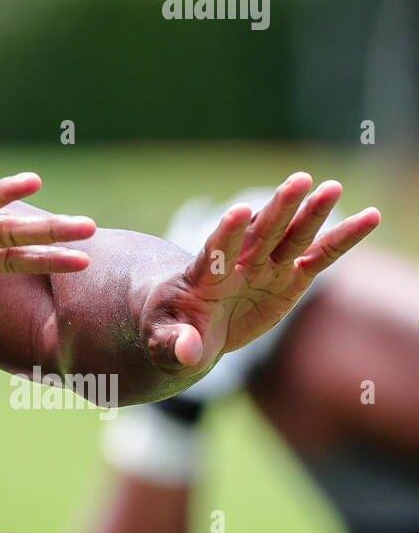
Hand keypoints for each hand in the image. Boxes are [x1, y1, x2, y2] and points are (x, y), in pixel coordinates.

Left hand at [138, 172, 379, 371]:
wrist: (187, 324)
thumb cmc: (168, 329)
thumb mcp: (163, 341)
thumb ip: (174, 343)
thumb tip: (188, 352)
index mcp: (202, 277)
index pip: (215, 251)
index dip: (226, 233)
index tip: (238, 210)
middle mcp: (237, 264)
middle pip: (260, 233)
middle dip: (278, 209)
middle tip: (299, 180)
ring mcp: (265, 268)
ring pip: (291, 237)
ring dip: (311, 213)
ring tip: (333, 187)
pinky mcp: (288, 278)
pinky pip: (319, 257)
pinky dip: (342, 239)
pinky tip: (369, 217)